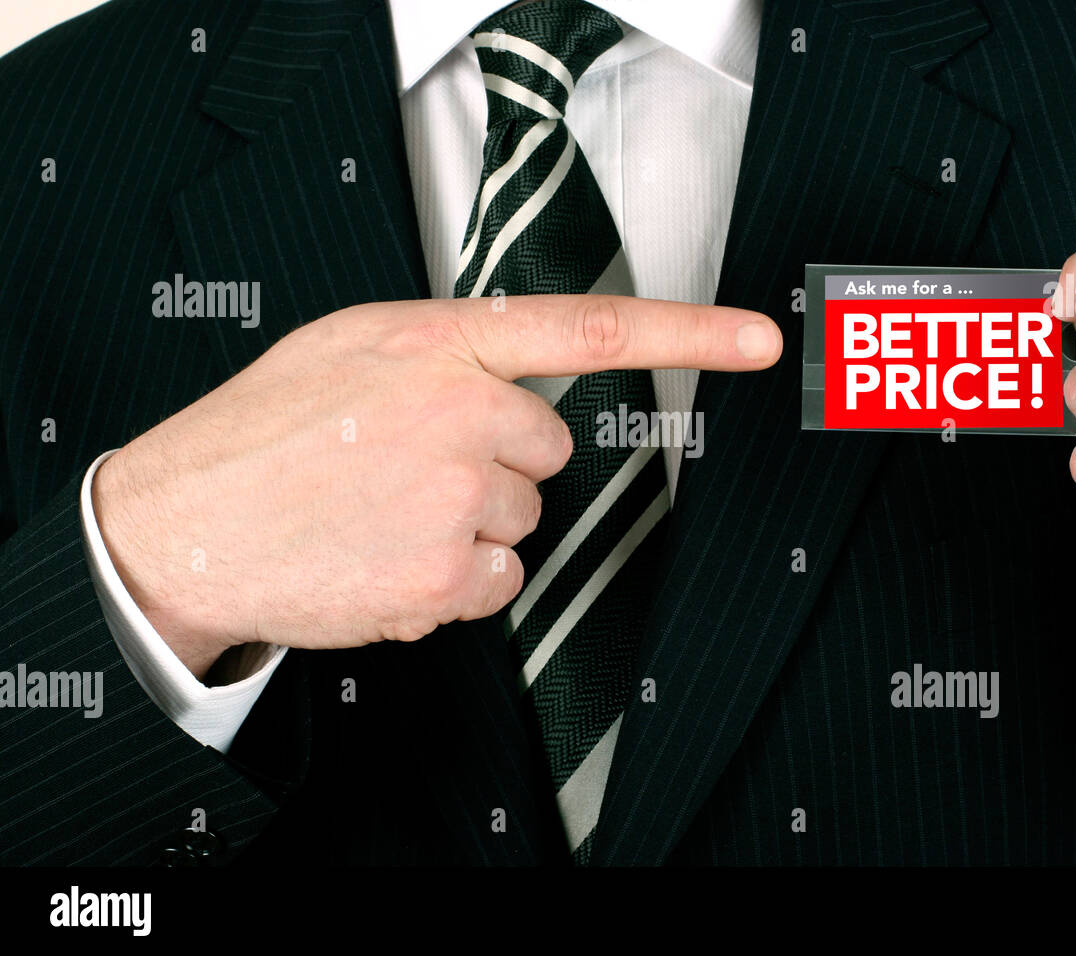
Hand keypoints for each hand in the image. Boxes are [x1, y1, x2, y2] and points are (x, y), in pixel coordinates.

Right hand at [93, 296, 781, 677]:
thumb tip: (509, 367)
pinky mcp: (445, 578)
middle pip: (548, 451)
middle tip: (409, 466)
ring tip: (383, 511)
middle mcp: (459, 414)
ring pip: (522, 519)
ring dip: (469, 523)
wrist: (185, 526)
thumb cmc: (264, 431)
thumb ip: (443, 346)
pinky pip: (499, 581)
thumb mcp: (348, 344)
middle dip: (494, 463)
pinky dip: (455, 579)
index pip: (592, 329)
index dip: (689, 333)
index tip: (758, 339)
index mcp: (440, 344)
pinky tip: (388, 556)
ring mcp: (455, 499)